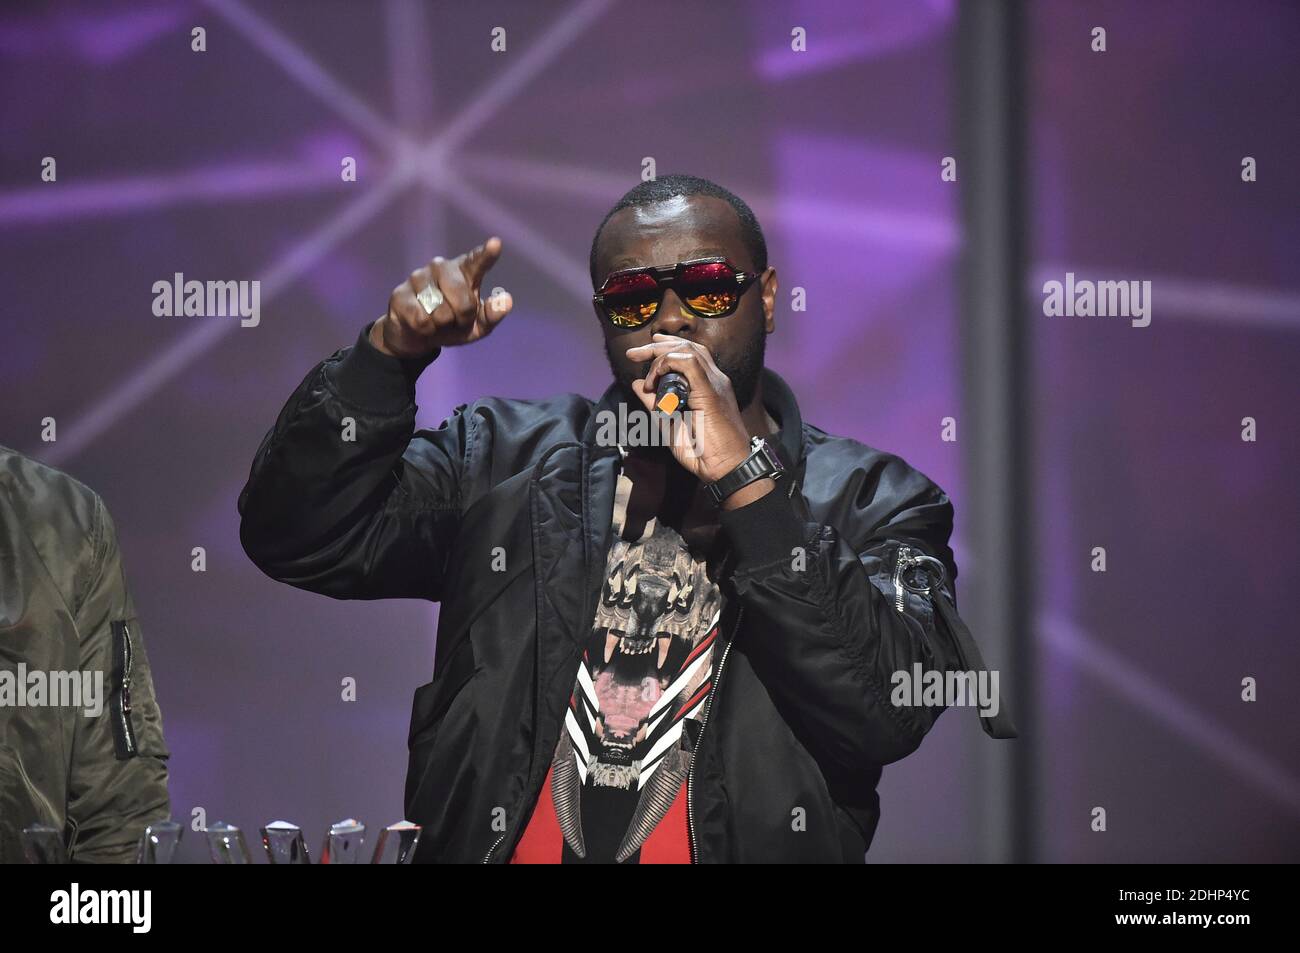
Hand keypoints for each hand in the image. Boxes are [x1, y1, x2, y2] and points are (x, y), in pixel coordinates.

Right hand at [371, 236, 511, 358]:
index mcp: (465, 271)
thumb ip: (492, 314)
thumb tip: (506, 300)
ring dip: (442, 325)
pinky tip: (420, 323)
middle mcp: (442, 267)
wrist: (416, 337)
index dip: (486, 254)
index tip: (496, 244)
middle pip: (462, 299)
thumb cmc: (453, 326)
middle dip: (463, 317)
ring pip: (441, 312)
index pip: (477, 262)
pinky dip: (426, 330)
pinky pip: (422, 320)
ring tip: (436, 320)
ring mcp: (418, 277)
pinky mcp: (400, 294)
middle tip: (456, 319)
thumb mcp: (477, 326)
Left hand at [625, 334, 755, 484]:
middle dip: (656, 345)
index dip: (666, 347)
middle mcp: (714, 379)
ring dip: (660, 355)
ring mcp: (714, 383)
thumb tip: (637, 384)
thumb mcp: (669, 423)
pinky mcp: (711, 391)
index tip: (642, 353)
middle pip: (687, 346)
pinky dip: (668, 364)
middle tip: (633, 353)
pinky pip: (689, 363)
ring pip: (687, 349)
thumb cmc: (702, 452)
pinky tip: (656, 379)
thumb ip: (653, 403)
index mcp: (708, 385)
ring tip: (645, 371)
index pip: (690, 353)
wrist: (724, 468)